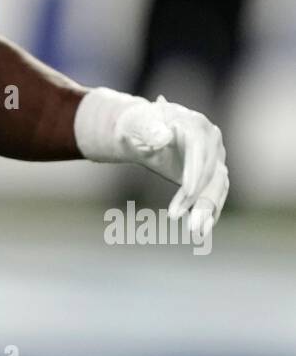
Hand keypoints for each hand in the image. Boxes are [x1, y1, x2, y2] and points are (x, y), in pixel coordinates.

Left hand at [74, 87, 228, 240]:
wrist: (140, 131)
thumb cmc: (137, 126)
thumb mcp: (136, 124)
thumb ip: (148, 129)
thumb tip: (163, 137)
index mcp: (194, 124)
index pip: (199, 150)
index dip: (194, 173)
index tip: (186, 196)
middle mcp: (211, 138)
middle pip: (212, 171)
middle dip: (200, 198)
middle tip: (186, 223)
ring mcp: (214, 155)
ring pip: (218, 185)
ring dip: (208, 209)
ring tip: (195, 232)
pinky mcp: (212, 172)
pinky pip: (216, 193)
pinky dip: (210, 211)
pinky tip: (201, 230)